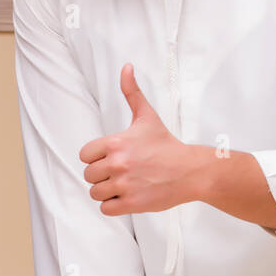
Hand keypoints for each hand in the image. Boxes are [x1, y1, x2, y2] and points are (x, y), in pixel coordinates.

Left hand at [79, 63, 196, 215]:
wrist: (191, 171)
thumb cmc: (166, 144)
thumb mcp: (147, 116)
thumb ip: (132, 92)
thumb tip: (126, 67)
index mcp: (116, 142)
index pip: (85, 155)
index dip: (96, 158)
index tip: (112, 157)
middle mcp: (117, 164)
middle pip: (89, 175)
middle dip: (101, 175)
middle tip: (121, 172)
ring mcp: (124, 185)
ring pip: (95, 193)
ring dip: (107, 191)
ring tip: (125, 184)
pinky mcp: (131, 203)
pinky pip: (106, 208)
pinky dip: (113, 205)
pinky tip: (128, 195)